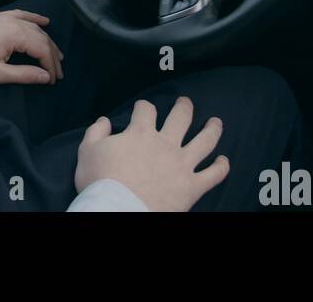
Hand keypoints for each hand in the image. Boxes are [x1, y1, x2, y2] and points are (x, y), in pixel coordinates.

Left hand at [0, 10, 64, 84]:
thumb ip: (24, 75)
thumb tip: (45, 77)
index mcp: (15, 35)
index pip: (43, 50)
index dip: (51, 66)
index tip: (53, 80)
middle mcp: (13, 22)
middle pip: (42, 38)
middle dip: (52, 56)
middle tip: (58, 73)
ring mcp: (5, 17)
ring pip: (34, 27)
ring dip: (47, 41)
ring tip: (56, 55)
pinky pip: (22, 15)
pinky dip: (35, 19)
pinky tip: (44, 21)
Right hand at [74, 97, 229, 211]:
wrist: (118, 209)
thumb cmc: (100, 181)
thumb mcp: (88, 151)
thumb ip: (96, 132)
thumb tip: (104, 120)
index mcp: (140, 134)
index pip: (146, 110)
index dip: (144, 106)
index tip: (142, 107)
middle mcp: (165, 144)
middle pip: (181, 117)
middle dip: (184, 107)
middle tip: (185, 102)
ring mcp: (182, 165)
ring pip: (204, 141)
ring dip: (212, 130)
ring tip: (216, 122)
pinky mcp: (192, 186)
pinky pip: (213, 175)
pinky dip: (221, 167)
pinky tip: (223, 161)